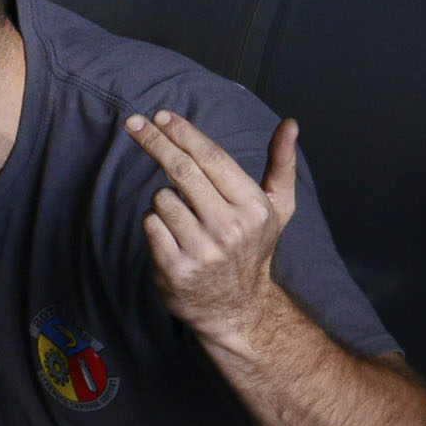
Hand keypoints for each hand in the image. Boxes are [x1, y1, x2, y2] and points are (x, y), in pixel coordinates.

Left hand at [127, 109, 298, 344]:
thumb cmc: (253, 249)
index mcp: (254, 208)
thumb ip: (282, 164)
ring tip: (183, 216)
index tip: (161, 116)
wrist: (237, 309)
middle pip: (181, 170)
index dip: (183, 132)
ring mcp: (201, 250)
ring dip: (164, 198)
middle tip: (134, 123)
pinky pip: (150, 224)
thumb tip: (290, 124)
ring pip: (162, 198)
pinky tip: (172, 236)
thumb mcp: (278, 208)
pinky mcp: (175, 269)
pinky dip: (155, 223)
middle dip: (155, 141)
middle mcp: (229, 228)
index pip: (211, 157)